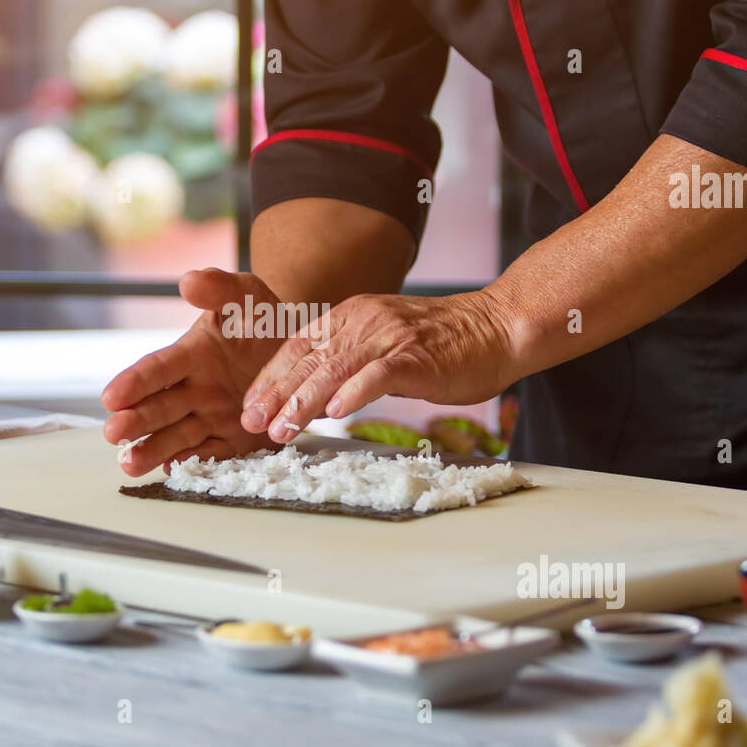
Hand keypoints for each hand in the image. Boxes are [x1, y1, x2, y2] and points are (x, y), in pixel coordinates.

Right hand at [102, 268, 282, 475]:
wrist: (299, 350)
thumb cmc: (263, 319)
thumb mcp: (247, 297)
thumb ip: (219, 289)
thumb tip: (189, 280)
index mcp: (191, 355)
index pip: (158, 369)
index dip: (134, 382)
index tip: (111, 396)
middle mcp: (194, 389)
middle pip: (159, 407)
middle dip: (135, 421)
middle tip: (113, 434)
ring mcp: (211, 417)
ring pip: (177, 436)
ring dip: (152, 450)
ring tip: (129, 465)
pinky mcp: (233, 439)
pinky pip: (213, 453)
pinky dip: (195, 462)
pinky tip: (174, 472)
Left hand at [240, 290, 517, 443]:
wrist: (497, 328)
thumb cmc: (443, 345)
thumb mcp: (385, 344)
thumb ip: (352, 362)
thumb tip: (318, 395)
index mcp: (351, 316)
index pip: (298, 347)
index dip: (270, 378)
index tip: (250, 407)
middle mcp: (363, 320)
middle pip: (308, 359)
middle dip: (275, 394)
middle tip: (252, 423)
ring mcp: (389, 336)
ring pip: (334, 369)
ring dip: (303, 402)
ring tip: (282, 429)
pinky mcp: (415, 355)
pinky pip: (377, 375)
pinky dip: (354, 393)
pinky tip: (335, 414)